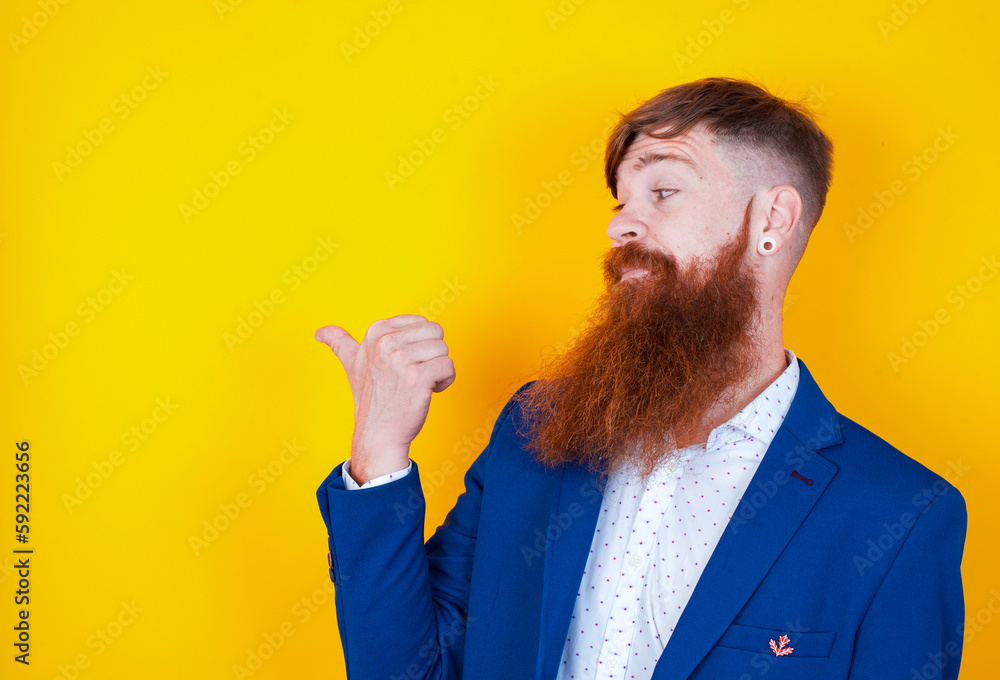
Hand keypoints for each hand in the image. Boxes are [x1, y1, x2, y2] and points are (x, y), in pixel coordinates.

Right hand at [315, 314, 455, 483]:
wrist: (378, 434)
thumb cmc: (371, 400)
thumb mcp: (352, 366)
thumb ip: (340, 343)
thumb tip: (320, 333)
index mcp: (376, 332)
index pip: (422, 323)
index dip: (420, 346)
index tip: (404, 365)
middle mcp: (386, 342)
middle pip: (436, 334)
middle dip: (432, 356)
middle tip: (413, 376)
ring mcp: (401, 359)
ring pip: (444, 350)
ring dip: (438, 370)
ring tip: (419, 385)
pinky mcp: (418, 377)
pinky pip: (449, 366)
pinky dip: (446, 382)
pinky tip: (429, 392)